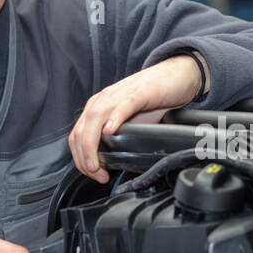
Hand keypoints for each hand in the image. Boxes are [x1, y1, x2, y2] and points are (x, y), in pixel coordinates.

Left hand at [69, 53, 205, 182]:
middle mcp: (104, 100)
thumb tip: (110, 163)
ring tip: (97, 164)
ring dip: (91, 145)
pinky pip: (122, 106)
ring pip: (95, 119)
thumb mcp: (129, 122)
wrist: (174, 77)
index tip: (94, 174)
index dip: (80, 159)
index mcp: (98, 107)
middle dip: (84, 158)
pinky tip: (110, 132)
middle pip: (81, 131)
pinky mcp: (139, 92)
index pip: (77, 136)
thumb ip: (117, 137)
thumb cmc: (153, 99)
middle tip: (97, 175)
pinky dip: (113, 119)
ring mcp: (120, 95)